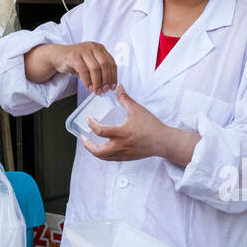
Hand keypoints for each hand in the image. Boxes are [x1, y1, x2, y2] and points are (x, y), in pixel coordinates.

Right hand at [28, 41, 116, 92]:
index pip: (111, 62)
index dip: (113, 76)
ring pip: (95, 68)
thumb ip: (99, 71)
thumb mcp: (90, 64)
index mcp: (99, 48)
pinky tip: (88, 87)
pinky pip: (84, 71)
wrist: (57, 56)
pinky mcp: (74, 56)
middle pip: (105, 64)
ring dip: (97, 82)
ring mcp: (83, 50)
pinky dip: (87, 81)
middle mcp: (93, 47)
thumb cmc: (75, 61)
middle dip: (106, 79)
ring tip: (97, 91)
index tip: (113, 86)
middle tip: (105, 90)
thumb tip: (107, 85)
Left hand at [83, 86, 199, 166]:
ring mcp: (123, 153)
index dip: (91, 125)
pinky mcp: (127, 157)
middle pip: (98, 151)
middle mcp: (121, 145)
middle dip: (88, 145)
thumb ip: (125, 98)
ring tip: (90, 144)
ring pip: (103, 157)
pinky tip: (103, 149)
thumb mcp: (137, 109)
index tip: (89, 119)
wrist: (163, 142)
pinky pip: (111, 159)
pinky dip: (104, 155)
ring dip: (94, 151)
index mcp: (122, 133)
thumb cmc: (151, 125)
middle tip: (83, 138)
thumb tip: (119, 87)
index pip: (100, 131)